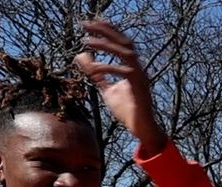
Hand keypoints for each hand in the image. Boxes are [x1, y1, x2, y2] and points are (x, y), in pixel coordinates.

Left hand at [76, 19, 165, 154]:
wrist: (140, 129)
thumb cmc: (127, 110)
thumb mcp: (106, 89)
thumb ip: (95, 73)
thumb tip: (80, 55)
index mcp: (132, 68)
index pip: (121, 43)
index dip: (108, 30)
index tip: (92, 22)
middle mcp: (139, 69)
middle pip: (125, 42)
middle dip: (106, 31)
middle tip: (87, 25)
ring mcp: (141, 78)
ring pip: (127, 54)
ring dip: (107, 46)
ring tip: (88, 42)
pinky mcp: (140, 88)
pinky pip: (125, 72)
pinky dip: (108, 68)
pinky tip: (94, 69)